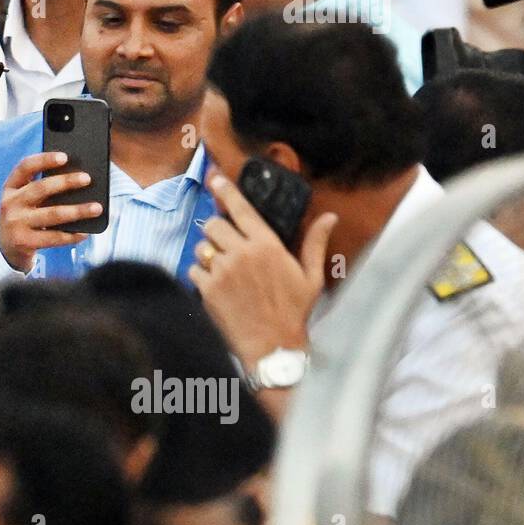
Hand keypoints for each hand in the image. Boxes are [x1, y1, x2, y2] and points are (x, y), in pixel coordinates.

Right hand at [0, 151, 98, 272]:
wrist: (4, 246)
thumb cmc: (22, 216)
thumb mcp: (22, 199)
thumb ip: (40, 189)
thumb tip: (76, 180)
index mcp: (10, 187)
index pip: (25, 167)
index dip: (44, 160)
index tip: (65, 156)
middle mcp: (10, 204)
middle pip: (41, 188)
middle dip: (66, 182)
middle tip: (87, 179)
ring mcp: (16, 224)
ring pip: (52, 214)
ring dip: (77, 211)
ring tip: (96, 207)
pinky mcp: (25, 242)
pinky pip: (54, 237)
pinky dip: (72, 235)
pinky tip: (85, 232)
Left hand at [187, 171, 337, 370]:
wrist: (273, 346)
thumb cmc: (294, 311)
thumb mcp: (311, 277)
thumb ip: (314, 243)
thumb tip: (330, 217)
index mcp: (267, 245)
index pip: (242, 209)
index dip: (226, 191)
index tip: (215, 179)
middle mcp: (242, 253)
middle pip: (213, 224)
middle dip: (216, 231)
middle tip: (226, 245)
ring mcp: (222, 270)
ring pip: (201, 246)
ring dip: (208, 254)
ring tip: (223, 270)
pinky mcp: (207, 288)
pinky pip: (193, 269)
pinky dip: (200, 275)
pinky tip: (215, 286)